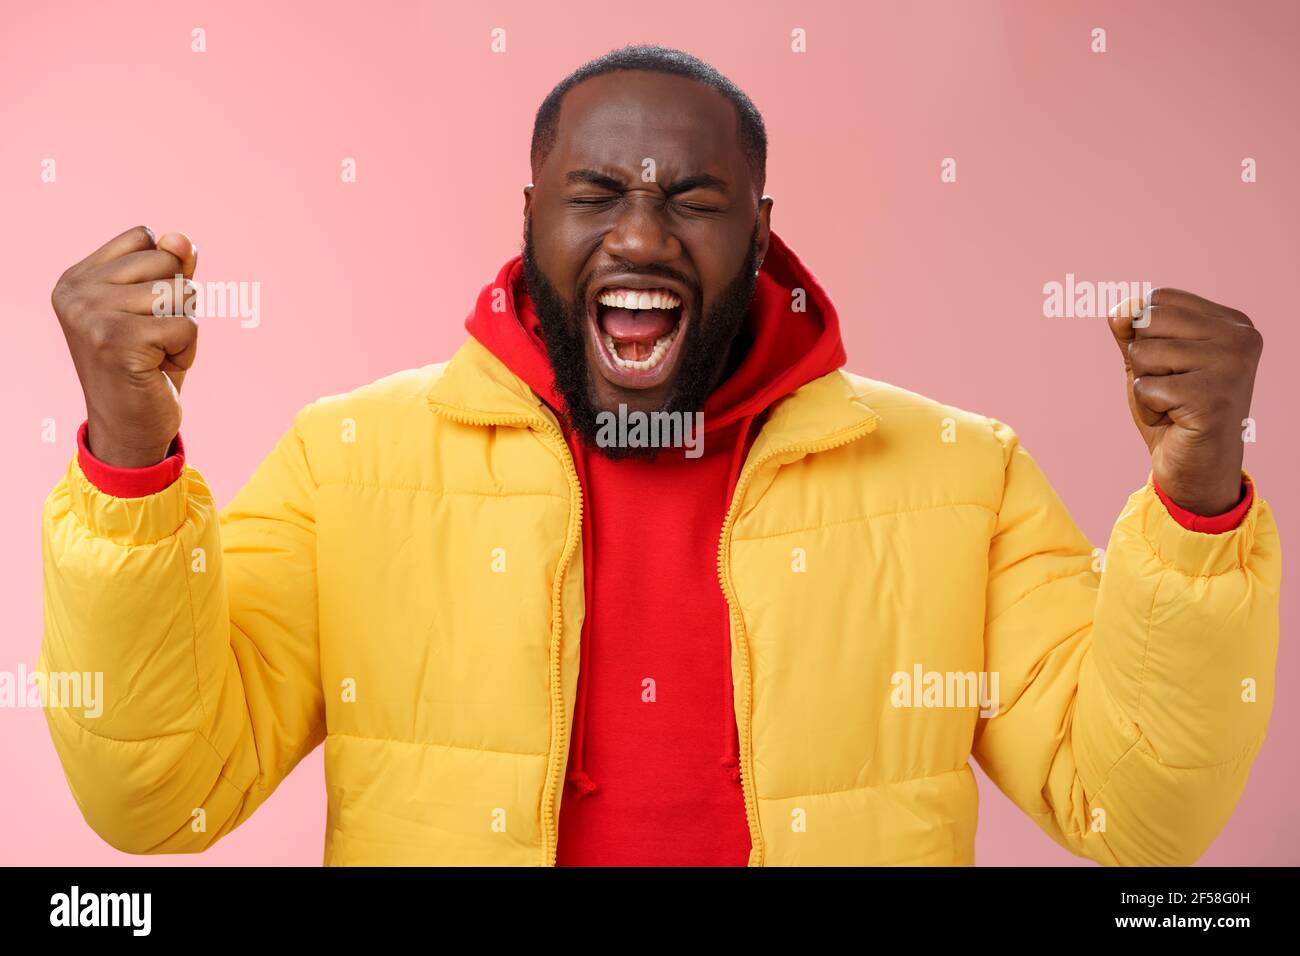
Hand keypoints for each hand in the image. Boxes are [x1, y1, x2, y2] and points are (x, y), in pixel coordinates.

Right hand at [51, 225, 198, 467]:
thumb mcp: (162, 308)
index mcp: (77, 277)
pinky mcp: (117, 340)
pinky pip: (187, 325)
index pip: (145, 238)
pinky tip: (159, 368)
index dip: (164, 274)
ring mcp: (91, 314)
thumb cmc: (147, 364)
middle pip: (166, 261)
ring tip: (156, 353)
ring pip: (180, 292)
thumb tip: (181, 238)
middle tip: (153, 339)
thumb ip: (172, 267)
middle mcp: (76, 291)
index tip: (143, 313)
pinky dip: (186, 350)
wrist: (130, 427)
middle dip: (177, 302)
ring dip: (183, 327)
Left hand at [1108, 288, 1261, 515]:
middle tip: (1171, 389)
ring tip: (1174, 405)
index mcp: (1232, 321)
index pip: (1160, 299)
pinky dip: (1149, 409)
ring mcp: (1232, 365)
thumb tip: (1120, 309)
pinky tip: (1175, 420)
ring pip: (1144, 353)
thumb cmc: (1173, 411)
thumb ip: (1131, 330)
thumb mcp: (1148, 363)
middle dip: (1143, 360)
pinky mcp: (1214, 396)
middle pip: (1149, 321)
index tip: (1172, 366)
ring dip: (1145, 387)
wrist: (1196, 469)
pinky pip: (1145, 387)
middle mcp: (1241, 336)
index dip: (1145, 334)